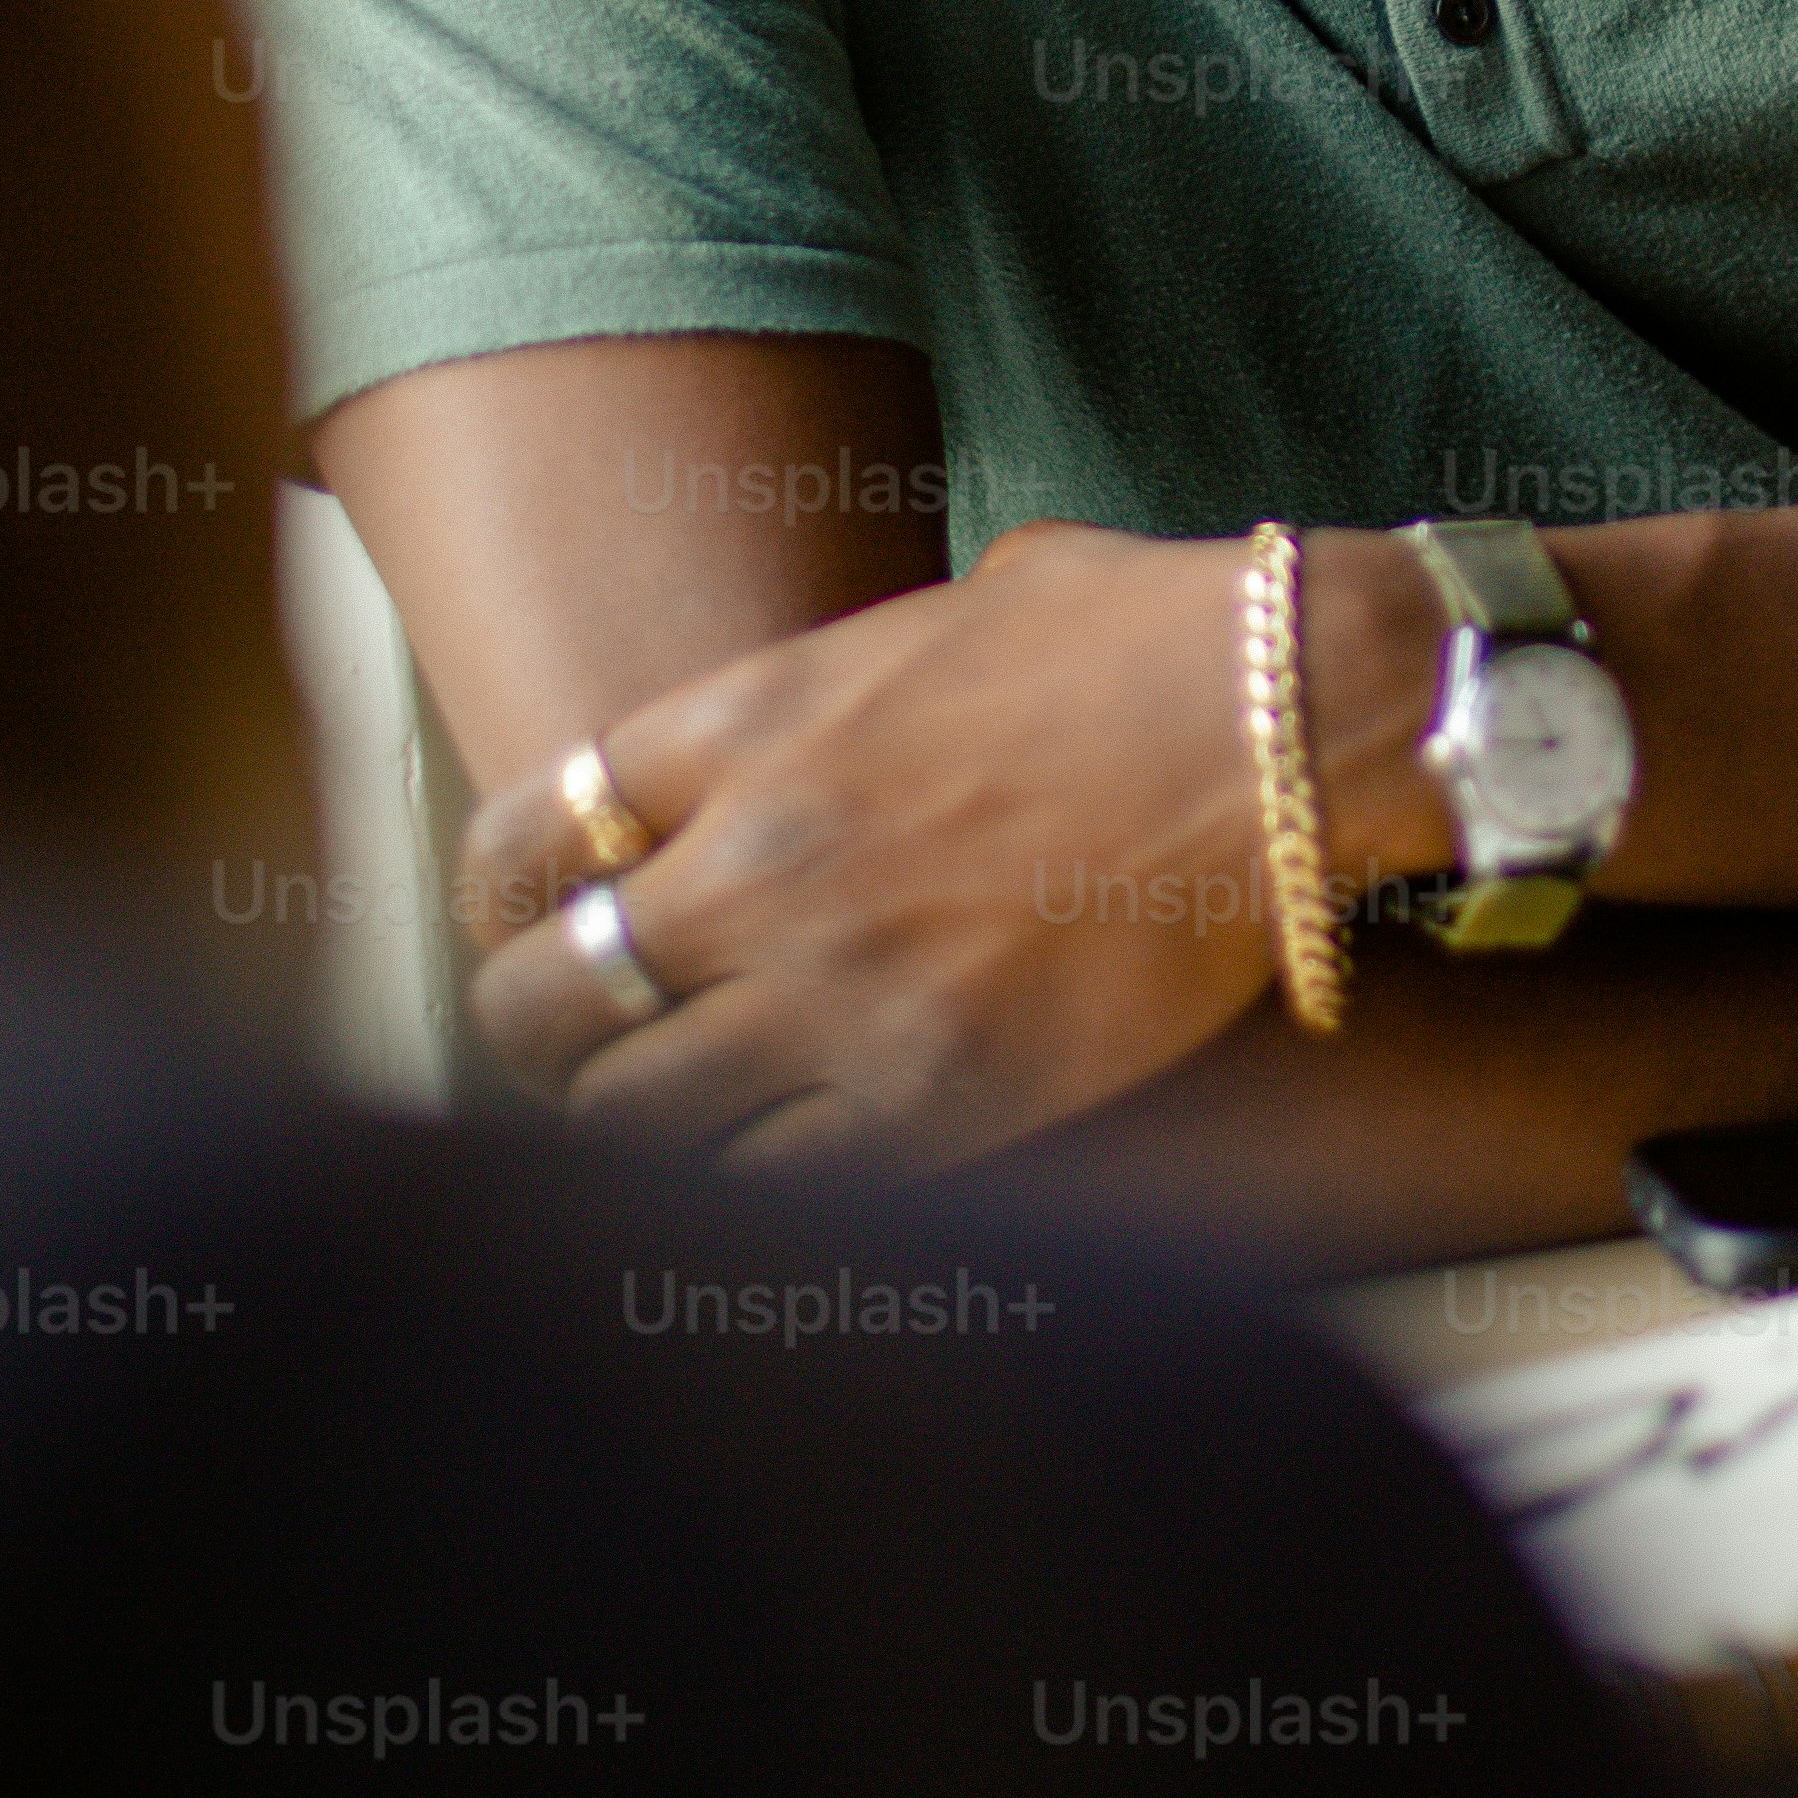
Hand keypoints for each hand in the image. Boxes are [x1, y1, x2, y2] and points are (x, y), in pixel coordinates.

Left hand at [457, 522, 1340, 1163]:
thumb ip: (855, 685)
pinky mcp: (936, 1105)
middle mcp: (761, 867)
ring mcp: (839, 998)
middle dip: (541, 1030)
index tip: (528, 921)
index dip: (503, 898)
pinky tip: (795, 1155)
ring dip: (641, 1121)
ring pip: (629, 1121)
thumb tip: (848, 715)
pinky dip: (763, 1180)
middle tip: (588, 1043)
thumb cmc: (1156, 639)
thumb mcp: (957, 610)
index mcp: (751, 724)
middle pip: (539, 1002)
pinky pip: (770, 1187)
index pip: (523, 835)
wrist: (1294, 722)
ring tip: (684, 1114)